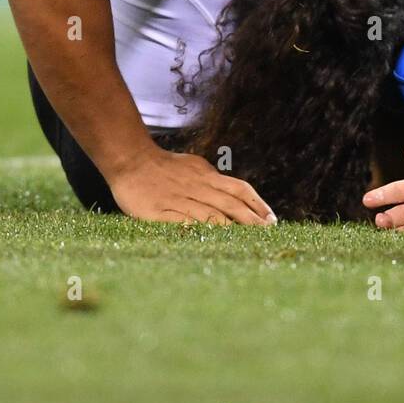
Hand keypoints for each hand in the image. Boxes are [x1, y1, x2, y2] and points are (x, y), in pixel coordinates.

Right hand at [108, 146, 276, 225]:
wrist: (131, 160)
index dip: (258, 204)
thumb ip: (213, 181)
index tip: (272, 220)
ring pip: (209, 214)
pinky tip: (209, 240)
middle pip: (230, 204)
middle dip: (251, 220)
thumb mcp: (195, 167)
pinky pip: (180, 222)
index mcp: (207, 176)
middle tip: (268, 234)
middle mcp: (197, 187)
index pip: (240, 189)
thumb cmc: (165, 166)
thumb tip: (236, 194)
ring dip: (230, 228)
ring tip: (246, 242)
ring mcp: (178, 200)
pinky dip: (196, 230)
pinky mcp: (158, 212)